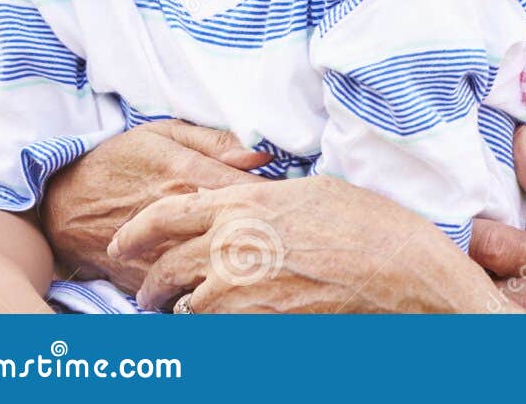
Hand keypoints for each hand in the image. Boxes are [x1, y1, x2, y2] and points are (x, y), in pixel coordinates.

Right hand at [40, 120, 272, 293]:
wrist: (59, 201)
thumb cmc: (118, 161)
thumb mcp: (164, 134)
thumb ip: (216, 143)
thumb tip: (263, 154)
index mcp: (188, 176)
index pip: (249, 193)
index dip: (277, 201)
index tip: (293, 205)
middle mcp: (176, 217)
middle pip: (236, 235)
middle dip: (264, 239)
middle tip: (284, 239)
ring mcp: (159, 251)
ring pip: (212, 269)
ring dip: (236, 267)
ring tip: (258, 264)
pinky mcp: (142, 277)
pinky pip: (182, 290)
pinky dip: (204, 289)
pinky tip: (220, 283)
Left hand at [111, 174, 516, 313]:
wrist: (403, 273)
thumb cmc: (372, 227)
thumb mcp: (314, 193)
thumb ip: (265, 199)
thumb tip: (241, 205)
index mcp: (247, 202)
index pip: (167, 213)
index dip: (136, 231)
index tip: (122, 245)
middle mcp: (232, 243)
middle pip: (166, 267)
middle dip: (153, 286)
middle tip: (150, 296)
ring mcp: (239, 289)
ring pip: (186, 307)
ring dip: (187, 312)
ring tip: (196, 315)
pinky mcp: (252, 325)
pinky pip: (214, 331)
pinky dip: (216, 330)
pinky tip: (235, 325)